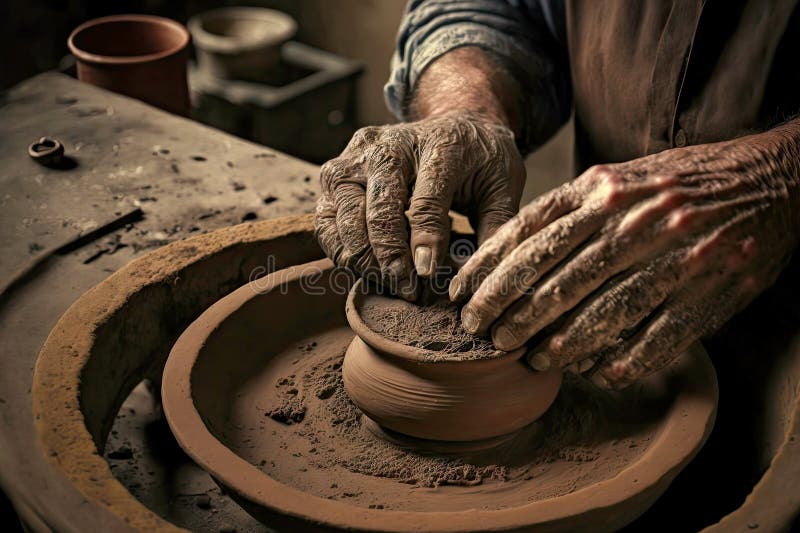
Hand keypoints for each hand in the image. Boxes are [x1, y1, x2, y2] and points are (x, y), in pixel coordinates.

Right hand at [314, 111, 524, 298]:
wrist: (453, 125)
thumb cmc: (479, 159)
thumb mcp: (503, 185)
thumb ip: (495, 227)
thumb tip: (477, 278)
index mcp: (438, 144)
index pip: (426, 201)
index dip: (425, 243)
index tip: (426, 276)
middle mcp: (387, 145)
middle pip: (377, 210)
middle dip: (390, 259)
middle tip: (410, 291)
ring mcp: (354, 157)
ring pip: (343, 219)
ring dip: (364, 261)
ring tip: (391, 283)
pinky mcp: (334, 174)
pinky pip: (326, 222)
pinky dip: (342, 251)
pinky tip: (368, 269)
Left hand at [450, 134, 799, 387]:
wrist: (771, 178)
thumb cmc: (679, 181)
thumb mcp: (618, 176)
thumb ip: (569, 208)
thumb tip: (507, 250)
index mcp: (605, 188)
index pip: (528, 234)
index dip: (487, 270)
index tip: (461, 296)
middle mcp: (634, 221)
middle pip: (553, 279)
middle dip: (510, 313)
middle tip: (485, 336)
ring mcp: (672, 259)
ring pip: (598, 315)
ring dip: (558, 345)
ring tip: (532, 360)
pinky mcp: (707, 294)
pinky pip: (652, 340)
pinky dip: (617, 363)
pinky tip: (594, 373)